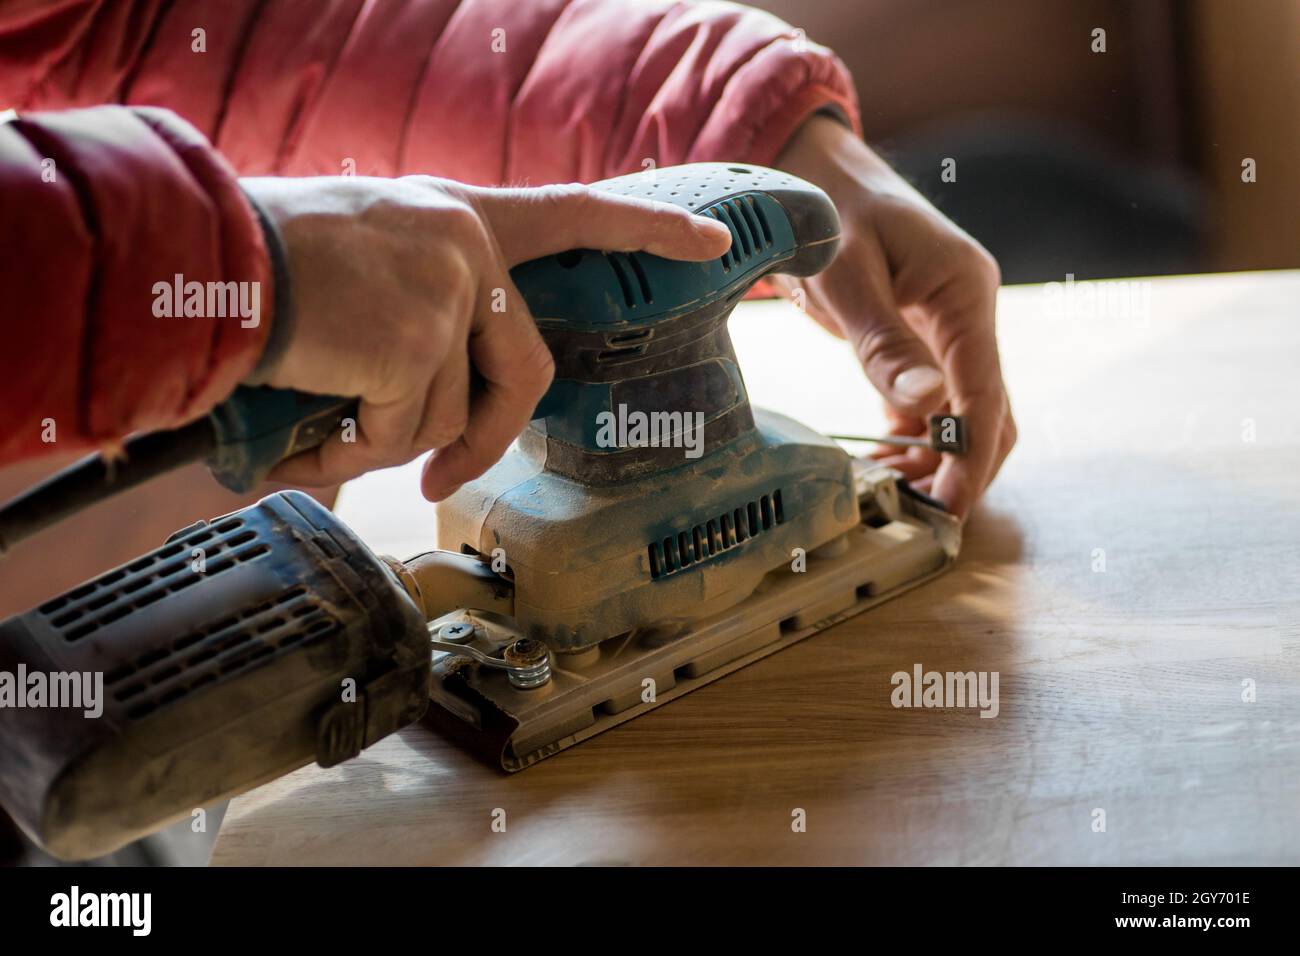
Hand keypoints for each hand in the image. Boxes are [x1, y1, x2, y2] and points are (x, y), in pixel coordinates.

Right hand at [240, 176, 731, 499]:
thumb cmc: (260, 265)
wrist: (192, 258)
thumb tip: (432, 402)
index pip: (573, 214)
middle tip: (440, 480)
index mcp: (457, 215)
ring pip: (446, 416)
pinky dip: (350, 451)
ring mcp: (445, 293)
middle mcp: (464, 244)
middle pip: (525, 371)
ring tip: (317, 420)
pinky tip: (305, 428)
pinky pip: (402, 435)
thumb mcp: (361, 253)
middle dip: (484, 440)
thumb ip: (418, 298)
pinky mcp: (414, 342)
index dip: (646, 229)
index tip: (710, 243)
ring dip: (383, 441)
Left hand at [773, 115, 1014, 519]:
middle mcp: (968, 313)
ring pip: (962, 413)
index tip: (950, 508)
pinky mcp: (921, 340)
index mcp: (965, 292)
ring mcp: (948, 328)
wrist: (810, 171)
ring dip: (936, 458)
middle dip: (962, 467)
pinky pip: (931, 403)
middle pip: (989, 410)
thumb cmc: (825, 211)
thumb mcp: (847, 277)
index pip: (984, 391)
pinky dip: (913, 439)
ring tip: (889, 493)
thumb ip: (885, 343)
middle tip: (921, 519)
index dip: (971, 456)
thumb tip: (928, 408)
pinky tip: (880, 464)